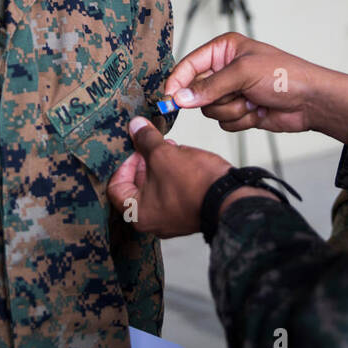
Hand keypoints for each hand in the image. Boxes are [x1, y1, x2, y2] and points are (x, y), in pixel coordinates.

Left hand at [109, 117, 271, 236]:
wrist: (232, 198)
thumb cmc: (195, 184)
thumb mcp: (163, 155)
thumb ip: (145, 140)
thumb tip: (135, 126)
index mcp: (138, 213)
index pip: (115, 187)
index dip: (122, 163)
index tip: (133, 148)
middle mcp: (152, 222)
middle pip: (135, 187)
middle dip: (142, 161)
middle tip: (149, 144)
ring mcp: (171, 219)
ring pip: (155, 188)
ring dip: (158, 166)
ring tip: (168, 147)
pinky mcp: (187, 213)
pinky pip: (171, 192)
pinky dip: (171, 175)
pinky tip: (181, 158)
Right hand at [163, 32, 347, 142]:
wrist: (311, 102)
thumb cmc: (285, 76)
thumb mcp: (244, 73)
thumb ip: (210, 86)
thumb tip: (181, 97)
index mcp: (224, 50)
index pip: (189, 65)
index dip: (178, 81)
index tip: (170, 97)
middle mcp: (224, 70)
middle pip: (196, 92)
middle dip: (217, 98)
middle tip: (236, 94)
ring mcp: (232, 92)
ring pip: (210, 110)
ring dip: (232, 110)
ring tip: (253, 101)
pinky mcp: (240, 112)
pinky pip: (224, 123)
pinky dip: (241, 120)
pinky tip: (258, 111)